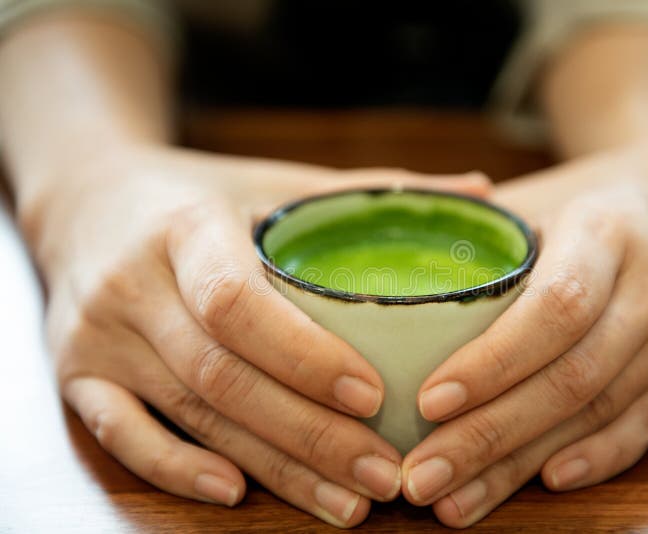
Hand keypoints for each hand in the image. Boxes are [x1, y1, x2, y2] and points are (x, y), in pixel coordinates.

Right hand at [26, 144, 489, 526]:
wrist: (89, 203)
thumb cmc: (200, 197)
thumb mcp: (275, 182)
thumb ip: (372, 192)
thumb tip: (482, 193)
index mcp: (186, 228)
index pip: (238, 302)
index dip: (305, 356)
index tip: (376, 397)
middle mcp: (133, 284)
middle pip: (222, 377)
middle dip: (309, 435)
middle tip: (385, 474)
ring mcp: (98, 335)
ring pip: (189, 415)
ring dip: (271, 466)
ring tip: (346, 500)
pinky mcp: (76, 373)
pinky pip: (120, 434)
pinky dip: (177, 469)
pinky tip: (239, 491)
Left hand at [399, 148, 647, 525]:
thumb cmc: (585, 206)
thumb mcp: (533, 200)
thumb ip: (470, 240)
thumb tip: (376, 289)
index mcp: (610, 230)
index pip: (555, 309)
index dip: (492, 364)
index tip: (427, 403)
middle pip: (574, 378)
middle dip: (490, 437)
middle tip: (421, 477)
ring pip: (601, 413)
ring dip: (523, 464)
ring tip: (457, 498)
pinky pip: (645, 428)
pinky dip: (591, 459)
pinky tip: (542, 481)